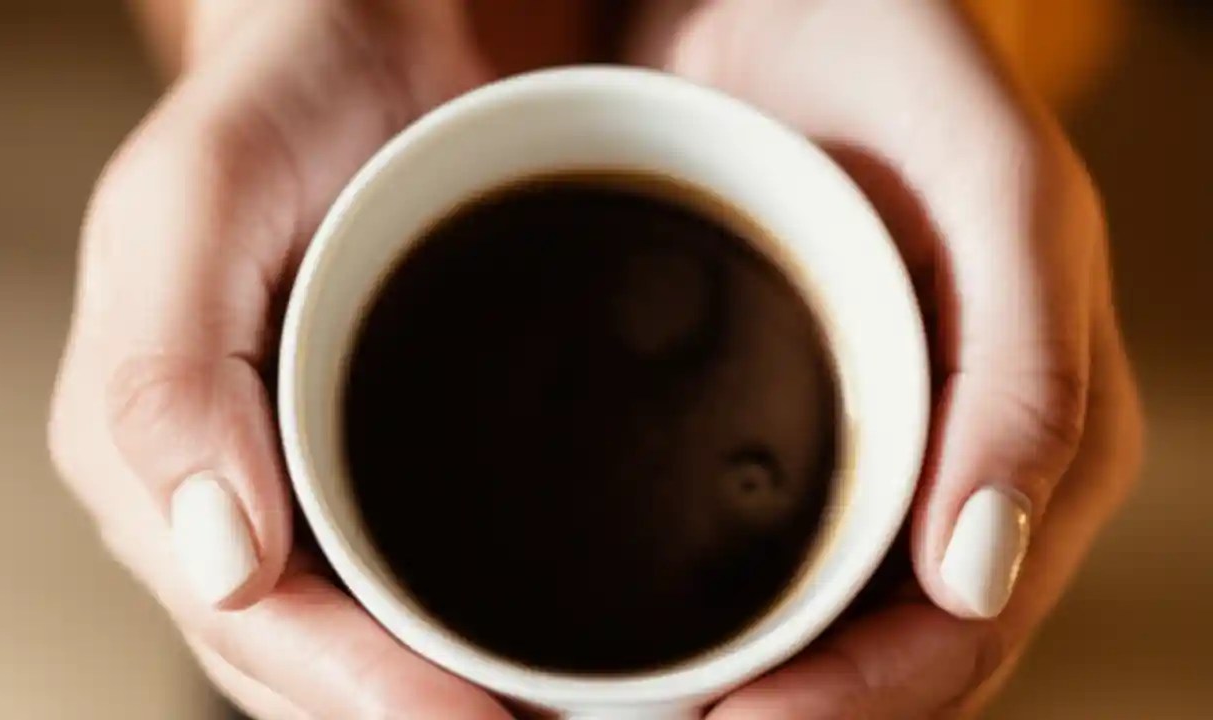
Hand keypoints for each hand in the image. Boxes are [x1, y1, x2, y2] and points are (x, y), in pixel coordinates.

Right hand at [48, 2, 511, 716]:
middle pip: (308, 659)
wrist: (353, 51)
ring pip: (359, 639)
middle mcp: (220, 490)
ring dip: (444, 695)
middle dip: (413, 717)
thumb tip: (215, 560)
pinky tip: (540, 650)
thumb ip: (168, 367)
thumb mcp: (194, 198)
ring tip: (558, 714)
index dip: (360, 696)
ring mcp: (296, 483)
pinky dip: (466, 632)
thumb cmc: (270, 105)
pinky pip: (406, 577)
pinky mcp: (366, 462)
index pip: (249, 623)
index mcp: (147, 453)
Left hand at [623, 0, 1142, 715]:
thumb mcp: (1001, 190)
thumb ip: (1025, 369)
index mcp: (1041, 434)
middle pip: (897, 658)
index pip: (965, 632)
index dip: (862, 704)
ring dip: (754, 693)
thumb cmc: (907, 69)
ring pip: (833, 632)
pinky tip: (645, 645)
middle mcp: (961, 467)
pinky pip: (776, 564)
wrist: (790, 13)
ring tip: (638, 714)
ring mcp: (880, 456)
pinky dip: (723, 624)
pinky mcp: (804, 432)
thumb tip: (976, 572)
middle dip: (802, 717)